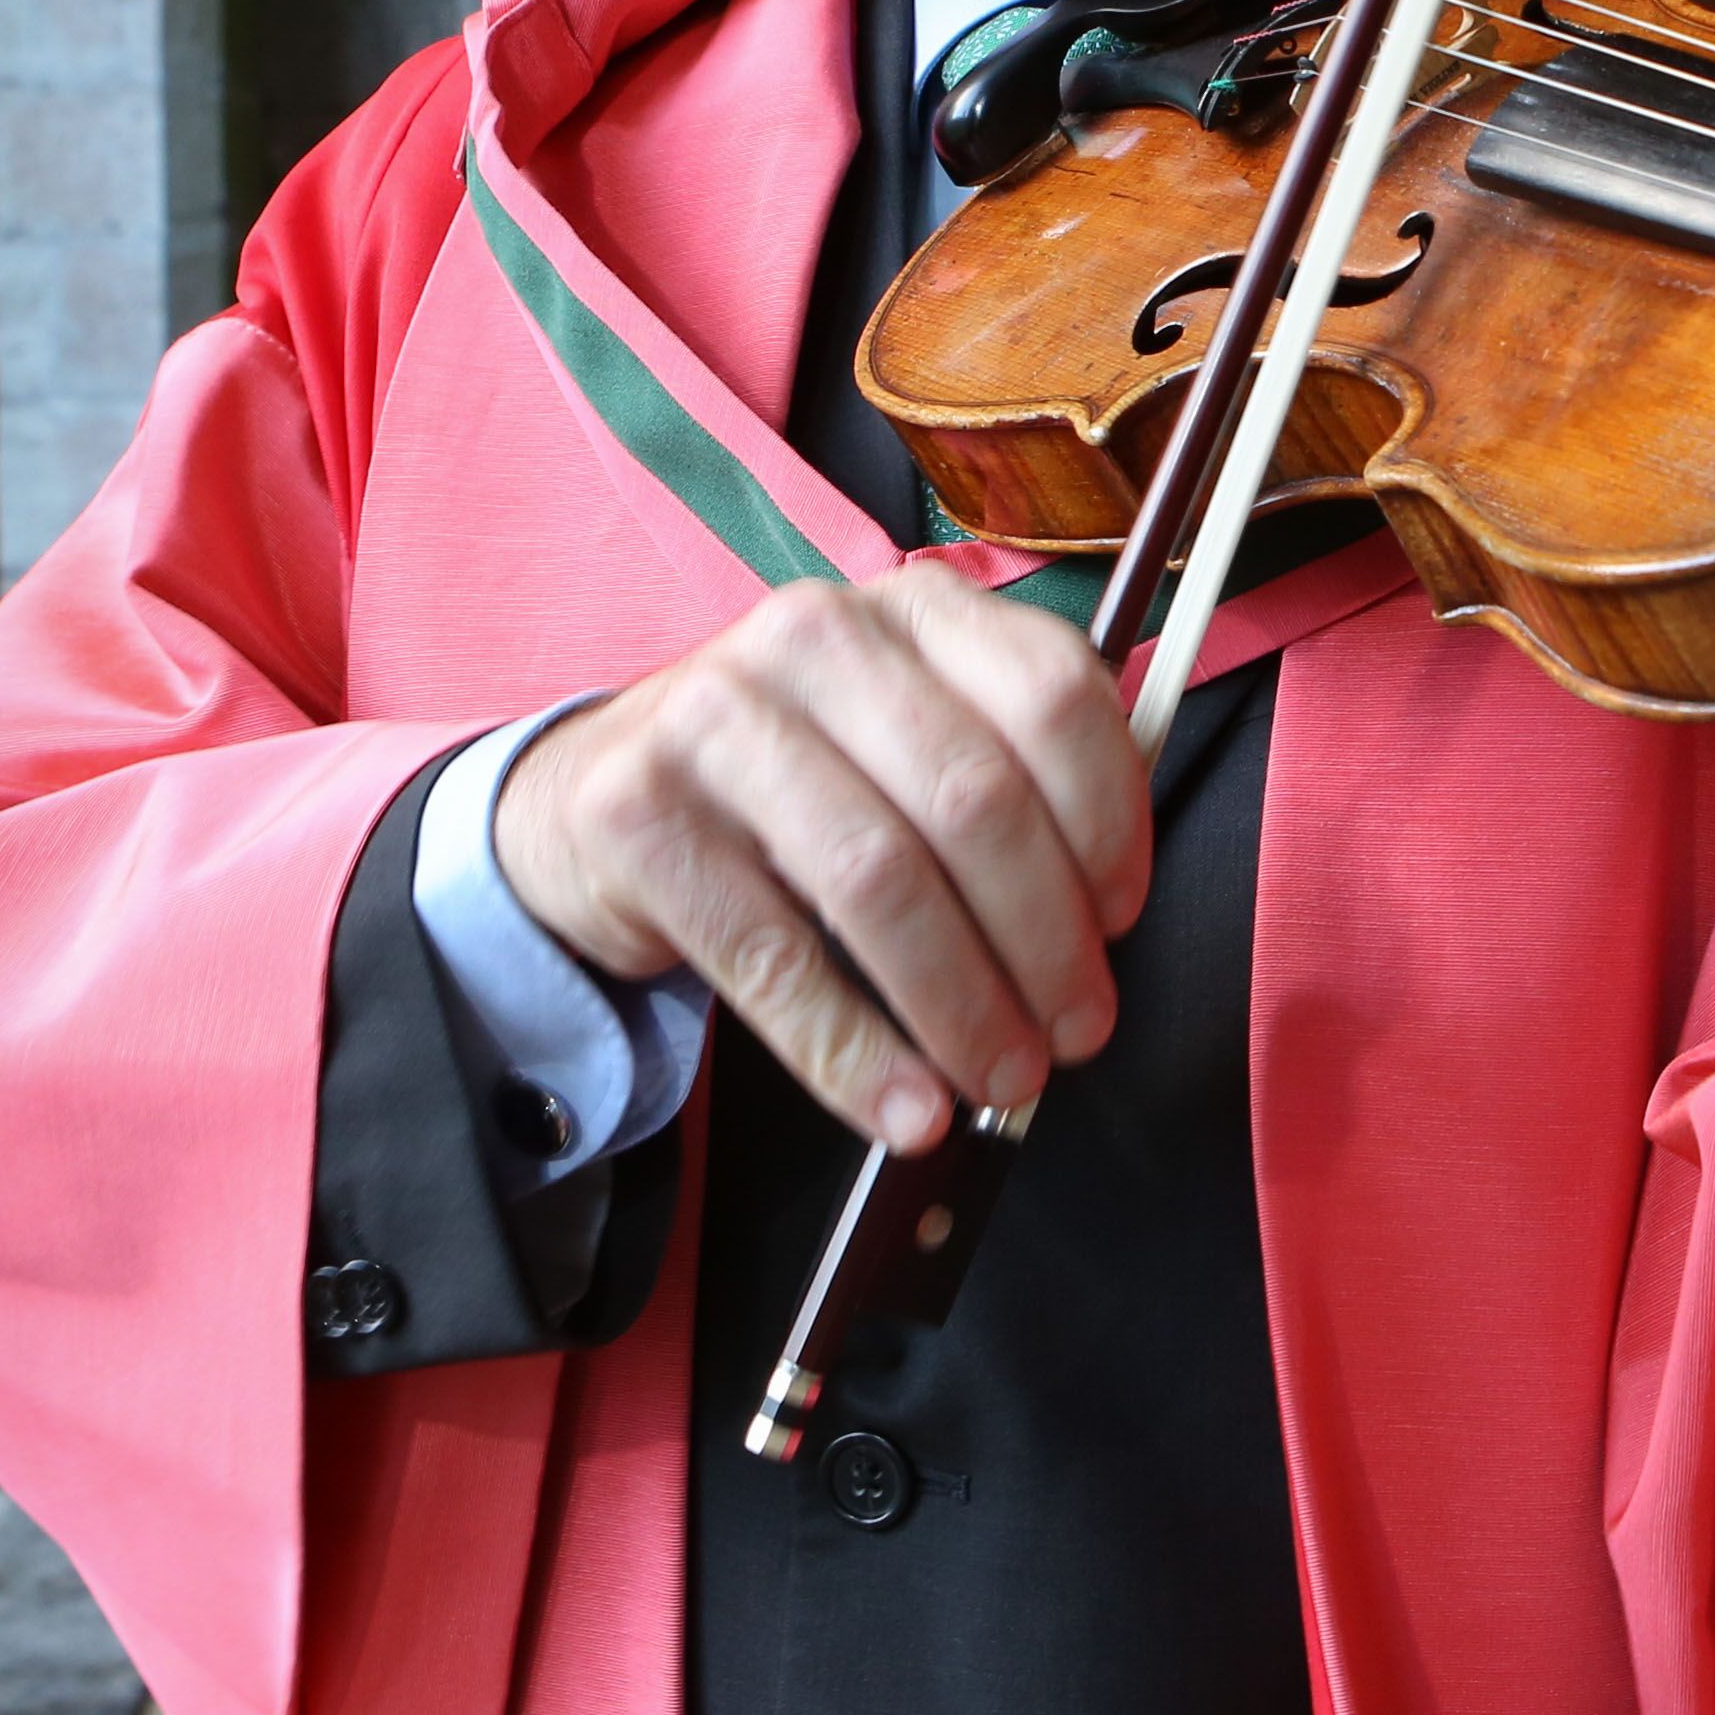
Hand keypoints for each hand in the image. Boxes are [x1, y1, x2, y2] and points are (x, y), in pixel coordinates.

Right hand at [493, 566, 1144, 1151]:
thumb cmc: (795, 782)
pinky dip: (852, 1051)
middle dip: (1046, 940)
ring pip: (879, 881)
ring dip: (960, 1005)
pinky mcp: (639, 811)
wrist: (595, 798)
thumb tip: (1099, 933)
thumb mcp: (907, 742)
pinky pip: (771, 957)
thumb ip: (1010, 786)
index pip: (1053, 695)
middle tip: (1078, 1033)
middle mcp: (817, 636)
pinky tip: (904, 1106)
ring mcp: (717, 715)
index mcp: (914, 607)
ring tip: (1002, 1081)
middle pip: (973, 800)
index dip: (1108, 822)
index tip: (1120, 921)